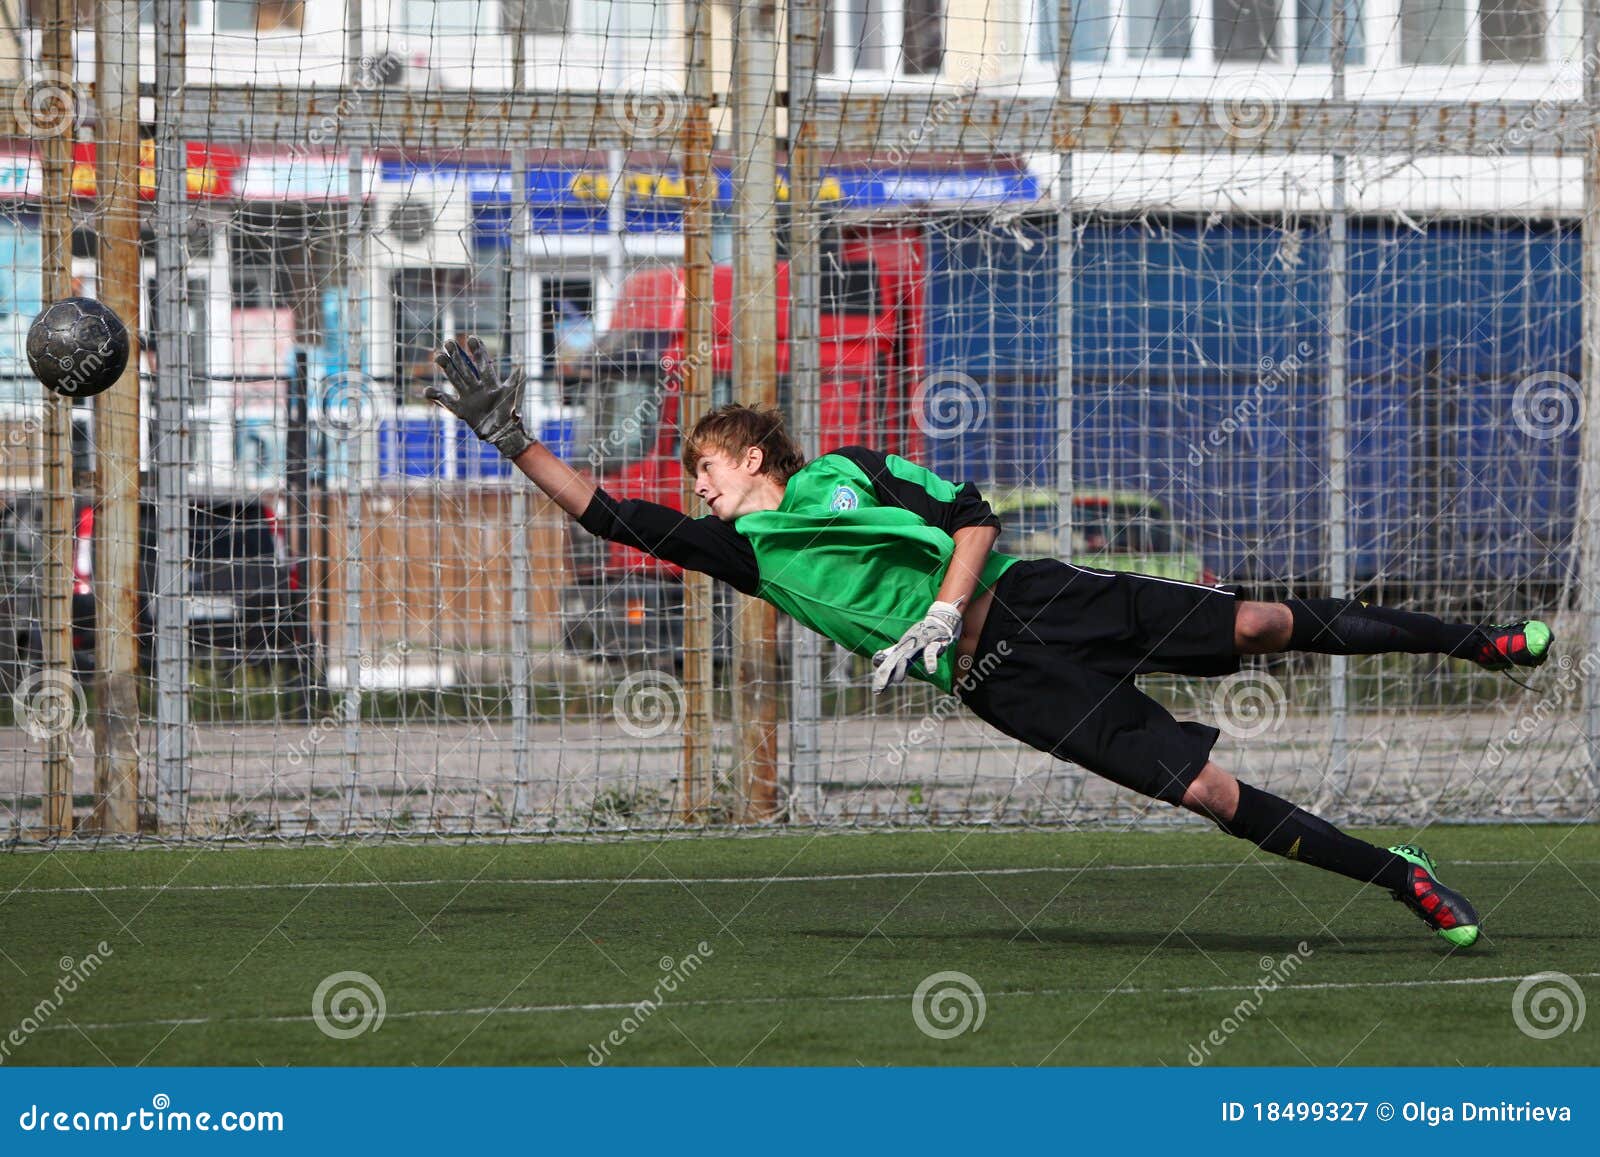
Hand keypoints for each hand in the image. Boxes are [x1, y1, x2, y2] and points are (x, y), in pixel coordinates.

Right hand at [428, 335, 532, 460]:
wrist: (505, 434)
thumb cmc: (512, 414)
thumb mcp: (515, 397)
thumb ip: (517, 383)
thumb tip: (521, 367)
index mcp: (491, 383)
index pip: (483, 363)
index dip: (478, 351)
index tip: (471, 337)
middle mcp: (478, 387)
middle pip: (465, 368)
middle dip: (457, 355)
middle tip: (448, 342)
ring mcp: (468, 398)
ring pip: (455, 379)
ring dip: (447, 368)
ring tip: (438, 356)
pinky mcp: (462, 411)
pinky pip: (447, 403)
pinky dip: (437, 397)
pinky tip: (427, 390)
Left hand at [871, 601, 964, 692]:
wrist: (937, 622)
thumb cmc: (919, 636)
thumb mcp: (904, 647)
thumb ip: (891, 654)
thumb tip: (875, 660)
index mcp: (900, 651)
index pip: (887, 665)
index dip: (881, 677)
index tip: (876, 692)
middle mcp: (907, 648)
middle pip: (893, 662)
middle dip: (885, 675)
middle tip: (878, 690)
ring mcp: (919, 645)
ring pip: (908, 657)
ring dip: (902, 668)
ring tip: (898, 681)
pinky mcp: (933, 643)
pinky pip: (931, 652)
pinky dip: (931, 660)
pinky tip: (931, 671)